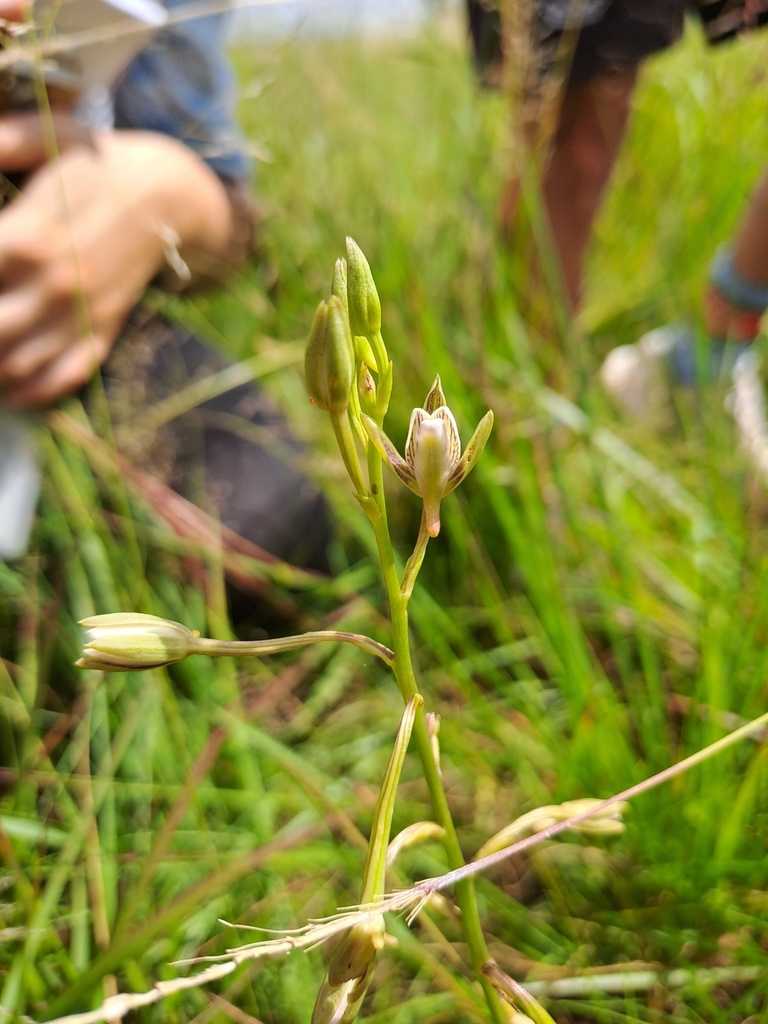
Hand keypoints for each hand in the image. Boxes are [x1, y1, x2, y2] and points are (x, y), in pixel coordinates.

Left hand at [0, 114, 232, 406]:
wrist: (170, 195)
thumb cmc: (98, 163)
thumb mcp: (48, 137)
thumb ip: (3, 140)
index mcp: (29, 236)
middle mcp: (54, 283)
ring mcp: (81, 312)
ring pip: (20, 361)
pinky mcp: (103, 328)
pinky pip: (67, 374)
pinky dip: (35, 392)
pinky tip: (10, 393)